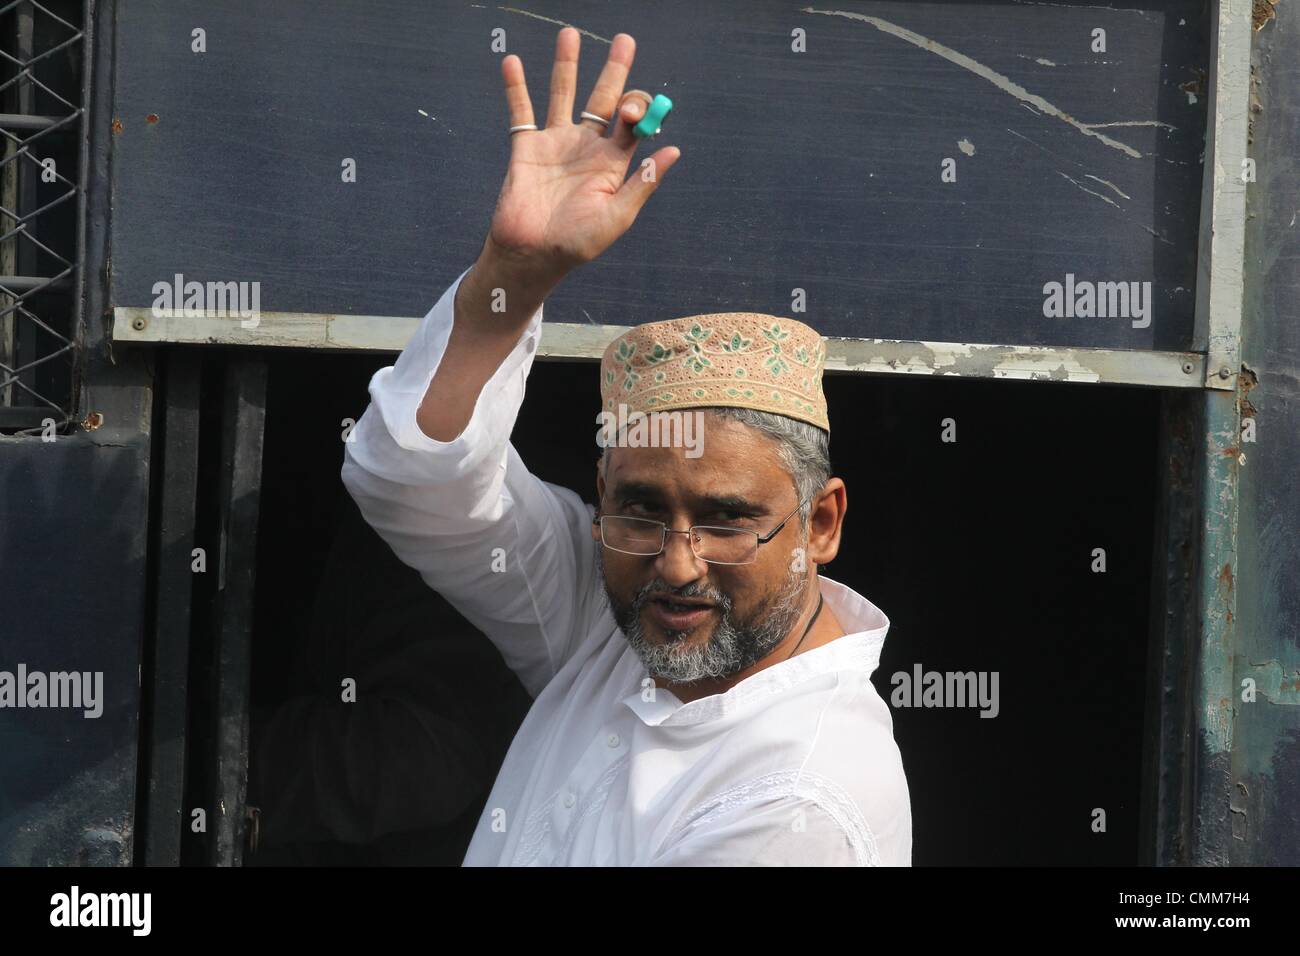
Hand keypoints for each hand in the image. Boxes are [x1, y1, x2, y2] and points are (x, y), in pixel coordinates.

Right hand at [486, 28, 680, 282]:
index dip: (636, 109)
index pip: (632, 124)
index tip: (629, 112)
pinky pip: (521, 112)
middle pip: (603, 99)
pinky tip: (513, 62)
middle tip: (624, 40)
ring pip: (563, 94)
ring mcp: (555, 144)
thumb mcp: (617, 217)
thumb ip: (642, 183)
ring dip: (566, 65)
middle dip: (614, 70)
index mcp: (612, 162)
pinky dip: (516, 88)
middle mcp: (586, 147)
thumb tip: (674, 151)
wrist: (532, 255)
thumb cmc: (578, 243)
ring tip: (569, 34)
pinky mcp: (526, 149)